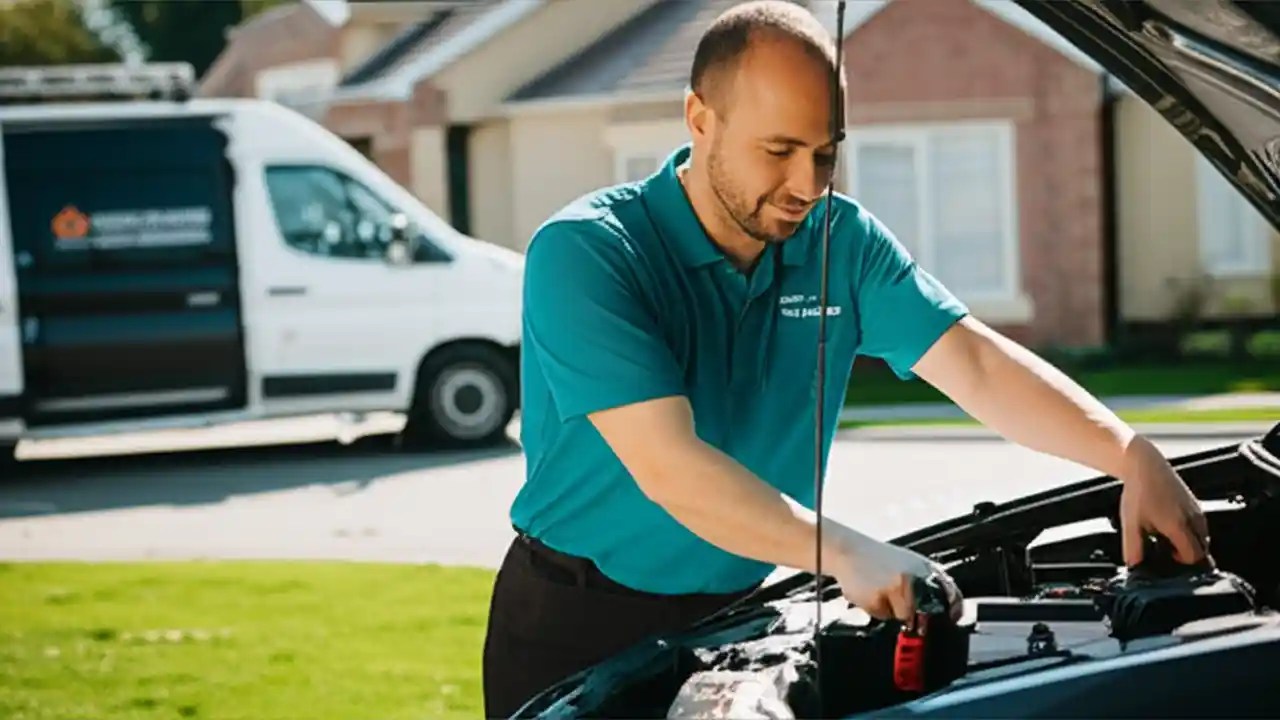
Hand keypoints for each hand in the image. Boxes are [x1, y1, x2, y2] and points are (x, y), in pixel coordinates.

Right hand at [826, 525, 962, 628]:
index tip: (950, 621)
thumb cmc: (880, 559)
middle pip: (925, 614)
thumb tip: (946, 611)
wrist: (848, 550)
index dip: (953, 613)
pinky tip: (870, 591)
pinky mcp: (879, 597)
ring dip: (892, 610)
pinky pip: (883, 616)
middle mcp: (916, 578)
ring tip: (881, 590)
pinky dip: (876, 608)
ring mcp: (898, 588)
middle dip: (915, 614)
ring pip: (902, 617)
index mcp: (927, 569)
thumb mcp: (911, 565)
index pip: (953, 597)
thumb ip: (928, 586)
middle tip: (899, 599)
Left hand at [1119, 437, 1211, 567]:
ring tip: (1169, 539)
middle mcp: (1192, 519)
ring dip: (1191, 544)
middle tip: (1169, 551)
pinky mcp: (1196, 504)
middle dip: (1188, 555)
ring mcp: (1197, 510)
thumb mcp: (1130, 523)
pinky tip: (1173, 527)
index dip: (1183, 563)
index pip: (1194, 556)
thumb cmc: (1139, 491)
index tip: (1170, 560)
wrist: (1145, 466)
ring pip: (1203, 538)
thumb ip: (1133, 547)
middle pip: (1202, 549)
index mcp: (1178, 526)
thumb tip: (1134, 565)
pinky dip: (1192, 532)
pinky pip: (1201, 526)